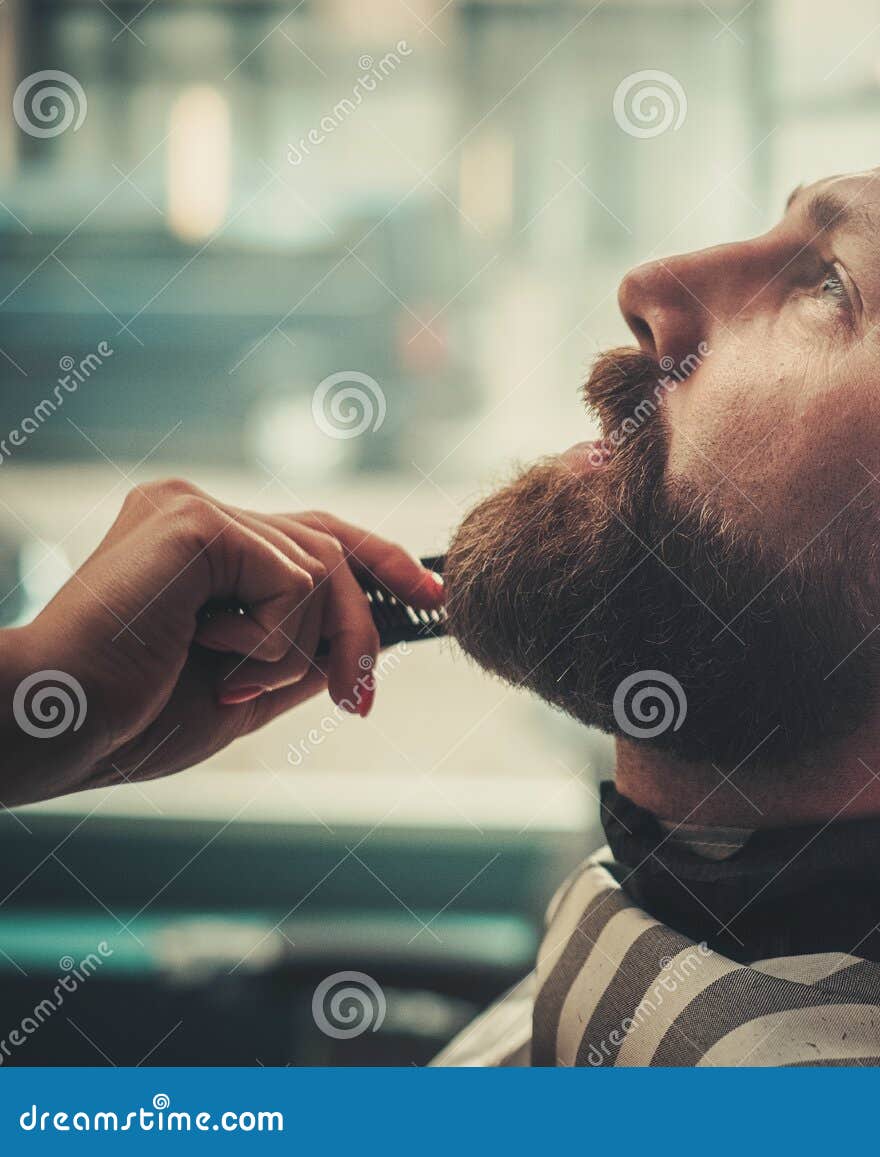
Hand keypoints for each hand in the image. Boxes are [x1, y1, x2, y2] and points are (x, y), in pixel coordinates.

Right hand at [0, 479, 443, 807]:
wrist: (58, 727)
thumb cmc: (131, 717)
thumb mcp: (247, 687)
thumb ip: (305, 651)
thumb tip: (374, 640)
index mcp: (200, 544)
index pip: (315, 533)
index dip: (382, 560)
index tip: (431, 595)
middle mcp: (198, 512)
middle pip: (332, 551)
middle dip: (359, 630)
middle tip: (354, 697)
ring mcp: (195, 509)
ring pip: (322, 569)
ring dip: (300, 650)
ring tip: (236, 683)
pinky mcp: (197, 521)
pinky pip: (294, 580)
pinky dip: (275, 640)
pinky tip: (211, 655)